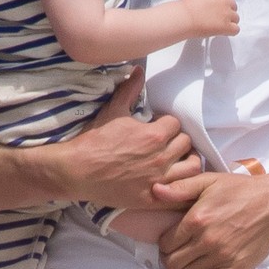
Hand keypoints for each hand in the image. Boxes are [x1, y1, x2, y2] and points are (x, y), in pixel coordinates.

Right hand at [68, 67, 201, 207]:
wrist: (76, 171)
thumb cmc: (93, 140)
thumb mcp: (112, 111)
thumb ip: (129, 89)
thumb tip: (139, 70)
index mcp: (154, 135)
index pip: (176, 124)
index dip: (166, 125)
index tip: (157, 129)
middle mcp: (161, 158)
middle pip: (186, 144)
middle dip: (177, 141)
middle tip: (165, 144)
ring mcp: (159, 180)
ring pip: (192, 167)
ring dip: (186, 161)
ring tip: (177, 161)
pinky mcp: (153, 198)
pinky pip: (181, 191)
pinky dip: (182, 184)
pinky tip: (173, 180)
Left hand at [151, 170, 268, 268]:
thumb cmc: (240, 190)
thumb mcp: (209, 181)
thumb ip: (181, 187)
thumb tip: (155, 190)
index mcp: (197, 219)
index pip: (165, 243)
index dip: (164, 244)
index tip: (171, 242)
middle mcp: (207, 240)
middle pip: (174, 262)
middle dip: (171, 259)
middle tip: (178, 254)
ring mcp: (223, 256)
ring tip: (191, 262)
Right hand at [181, 0, 238, 38]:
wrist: (184, 17)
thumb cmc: (186, 7)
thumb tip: (211, 4)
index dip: (226, 0)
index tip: (221, 6)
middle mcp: (225, 0)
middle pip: (234, 6)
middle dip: (227, 12)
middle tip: (218, 17)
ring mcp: (227, 13)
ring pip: (236, 18)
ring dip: (229, 22)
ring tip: (218, 26)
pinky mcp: (226, 26)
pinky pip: (236, 29)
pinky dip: (230, 31)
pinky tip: (222, 32)